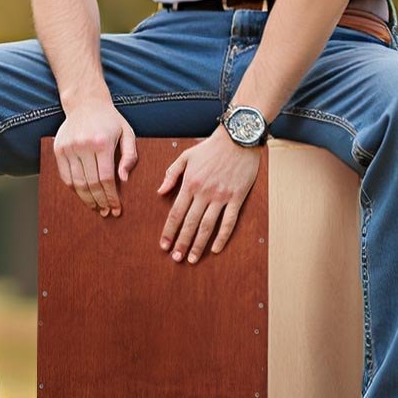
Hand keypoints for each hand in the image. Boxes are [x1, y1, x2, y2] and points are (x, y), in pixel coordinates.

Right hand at [52, 98, 136, 216]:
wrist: (85, 102)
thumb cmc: (109, 119)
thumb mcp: (127, 133)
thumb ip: (130, 156)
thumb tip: (124, 179)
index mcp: (102, 143)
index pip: (106, 178)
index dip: (111, 196)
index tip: (116, 207)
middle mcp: (83, 146)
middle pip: (91, 183)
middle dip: (100, 201)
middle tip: (106, 211)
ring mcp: (69, 148)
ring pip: (77, 183)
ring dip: (86, 199)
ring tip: (95, 207)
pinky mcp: (58, 149)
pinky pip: (65, 176)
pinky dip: (74, 188)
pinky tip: (82, 194)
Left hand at [157, 127, 259, 263]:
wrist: (237, 138)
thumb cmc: (210, 147)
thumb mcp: (185, 156)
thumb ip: (171, 174)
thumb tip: (159, 192)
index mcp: (189, 183)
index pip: (176, 213)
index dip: (169, 231)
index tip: (163, 245)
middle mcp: (204, 192)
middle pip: (190, 223)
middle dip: (181, 242)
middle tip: (175, 259)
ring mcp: (222, 196)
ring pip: (208, 226)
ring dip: (199, 244)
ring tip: (191, 259)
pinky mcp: (237, 197)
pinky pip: (229, 221)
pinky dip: (222, 237)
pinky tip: (215, 249)